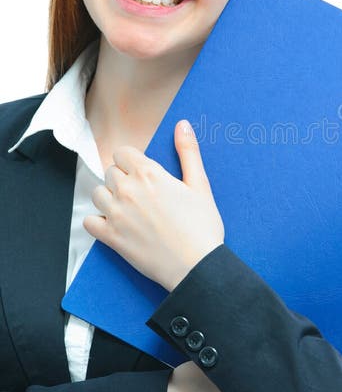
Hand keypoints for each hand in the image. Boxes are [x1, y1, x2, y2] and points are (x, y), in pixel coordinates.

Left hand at [83, 120, 224, 290]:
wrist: (196, 266)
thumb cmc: (202, 227)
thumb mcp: (200, 185)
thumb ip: (188, 152)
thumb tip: (182, 125)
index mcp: (149, 174)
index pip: (122, 152)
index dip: (132, 160)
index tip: (142, 171)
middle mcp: (127, 190)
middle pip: (110, 172)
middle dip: (122, 178)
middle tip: (141, 193)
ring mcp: (116, 214)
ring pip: (97, 193)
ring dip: (109, 198)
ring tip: (128, 209)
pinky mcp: (110, 237)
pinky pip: (89, 221)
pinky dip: (98, 222)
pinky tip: (114, 225)